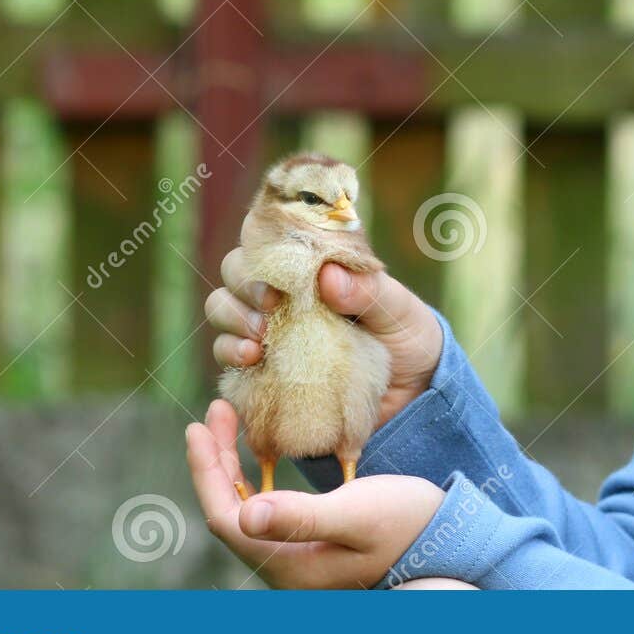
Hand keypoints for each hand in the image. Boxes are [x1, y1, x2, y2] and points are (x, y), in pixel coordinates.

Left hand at [186, 398, 445, 588]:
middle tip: (215, 411)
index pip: (226, 517)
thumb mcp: (357, 513)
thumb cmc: (406, 525)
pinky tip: (262, 453)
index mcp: (288, 561)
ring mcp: (297, 557)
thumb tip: (246, 515)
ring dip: (234, 465)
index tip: (197, 426)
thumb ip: (302, 516)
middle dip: (216, 460)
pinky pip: (268, 509)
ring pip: (247, 509)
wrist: (446, 549)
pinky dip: (256, 477)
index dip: (206, 471)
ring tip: (231, 421)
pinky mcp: (312, 545)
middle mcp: (284, 565)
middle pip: (230, 512)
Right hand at [206, 246, 444, 429]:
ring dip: (232, 316)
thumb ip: (368, 291)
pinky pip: (225, 353)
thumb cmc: (406, 337)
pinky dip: (229, 352)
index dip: (262, 242)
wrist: (411, 395)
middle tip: (271, 303)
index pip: (271, 238)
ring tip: (259, 337)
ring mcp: (268, 327)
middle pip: (236, 269)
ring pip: (222, 306)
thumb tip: (328, 275)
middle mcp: (283, 291)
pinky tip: (252, 359)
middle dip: (244, 282)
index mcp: (313, 265)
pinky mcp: (262, 366)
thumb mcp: (398, 310)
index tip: (281, 266)